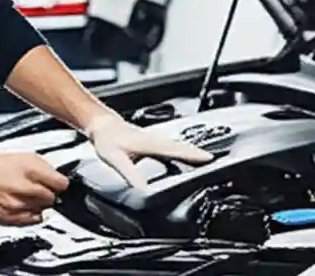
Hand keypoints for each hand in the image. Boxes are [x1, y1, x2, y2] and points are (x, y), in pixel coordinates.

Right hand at [0, 152, 69, 225]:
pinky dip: (30, 214)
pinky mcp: (9, 220)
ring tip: (25, 194)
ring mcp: (17, 207)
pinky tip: (20, 204)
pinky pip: (31, 221)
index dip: (59, 182)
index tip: (57, 182)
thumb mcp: (19, 156)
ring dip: (38, 203)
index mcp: (29, 169)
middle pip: (52, 198)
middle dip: (48, 192)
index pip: (61, 183)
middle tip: (37, 186)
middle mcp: (24, 189)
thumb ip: (42, 167)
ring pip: (42, 210)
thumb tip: (56, 176)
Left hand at [85, 112, 212, 189]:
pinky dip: (181, 152)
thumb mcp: (116, 159)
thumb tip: (144, 189)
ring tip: (205, 160)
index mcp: (151, 144)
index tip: (210, 159)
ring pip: (178, 147)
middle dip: (199, 154)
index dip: (194, 155)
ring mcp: (155, 139)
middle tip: (215, 160)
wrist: (100, 124)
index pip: (177, 150)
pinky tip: (182, 158)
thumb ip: (130, 173)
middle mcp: (156, 140)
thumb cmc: (107, 139)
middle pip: (182, 148)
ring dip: (191, 153)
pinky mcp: (151, 142)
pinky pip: (171, 148)